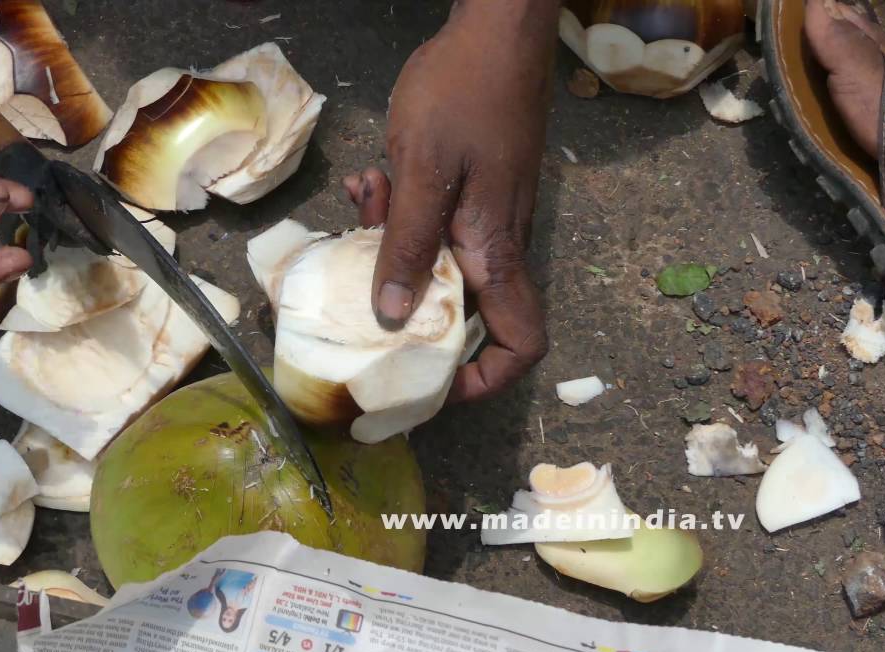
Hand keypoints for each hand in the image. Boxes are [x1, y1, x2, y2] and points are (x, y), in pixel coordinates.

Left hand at [347, 0, 557, 400]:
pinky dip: (401, 214)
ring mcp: (490, 213)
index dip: (484, 379)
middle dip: (410, 306)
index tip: (434, 382)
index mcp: (496, 250)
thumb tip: (391, 317)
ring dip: (395, 249)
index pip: (519, 344)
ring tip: (365, 205)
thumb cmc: (466, 91)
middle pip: (465, 312)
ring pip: (440, 263)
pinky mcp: (475, 188)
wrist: (500, 26)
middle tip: (367, 278)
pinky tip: (372, 180)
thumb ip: (406, 244)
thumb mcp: (423, 170)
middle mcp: (500, 243)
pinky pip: (435, 223)